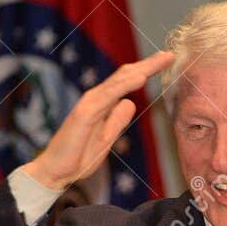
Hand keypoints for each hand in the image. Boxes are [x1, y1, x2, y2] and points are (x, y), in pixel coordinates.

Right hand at [21, 50, 173, 188]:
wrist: (56, 171)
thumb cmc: (78, 156)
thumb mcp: (107, 139)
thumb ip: (117, 120)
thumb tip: (130, 103)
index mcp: (102, 104)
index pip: (127, 82)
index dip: (147, 71)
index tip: (167, 62)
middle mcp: (96, 99)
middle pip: (125, 75)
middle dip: (149, 64)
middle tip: (170, 54)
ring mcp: (89, 104)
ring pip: (119, 81)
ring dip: (141, 69)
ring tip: (160, 60)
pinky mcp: (84, 113)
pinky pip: (107, 96)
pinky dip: (123, 85)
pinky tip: (139, 78)